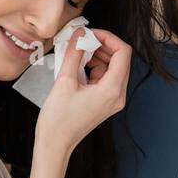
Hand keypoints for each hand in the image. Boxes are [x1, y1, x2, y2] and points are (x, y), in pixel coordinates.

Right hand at [35, 27, 131, 154]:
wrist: (54, 144)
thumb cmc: (58, 119)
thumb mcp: (64, 81)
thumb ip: (74, 53)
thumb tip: (79, 33)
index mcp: (112, 90)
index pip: (123, 52)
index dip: (108, 38)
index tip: (90, 33)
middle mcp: (118, 95)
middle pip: (120, 59)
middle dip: (101, 46)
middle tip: (81, 41)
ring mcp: (113, 100)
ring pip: (112, 68)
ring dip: (96, 56)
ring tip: (76, 54)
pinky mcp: (105, 103)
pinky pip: (105, 78)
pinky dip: (93, 68)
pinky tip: (77, 67)